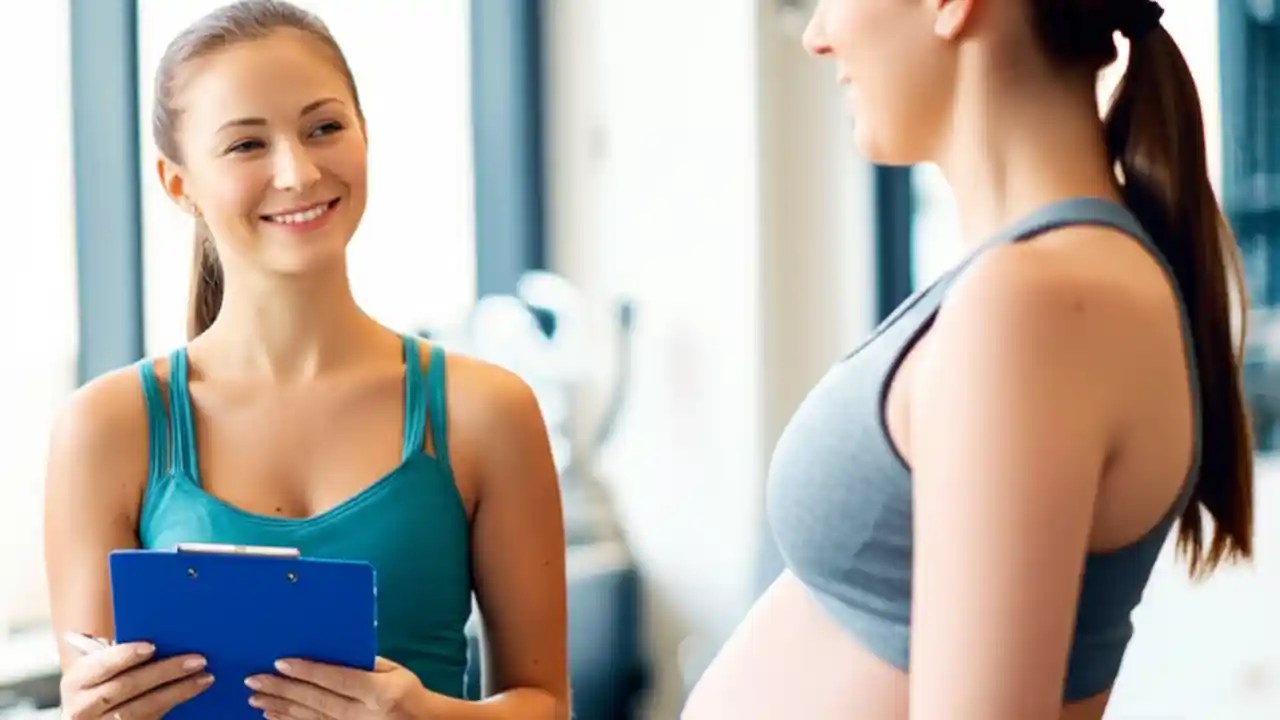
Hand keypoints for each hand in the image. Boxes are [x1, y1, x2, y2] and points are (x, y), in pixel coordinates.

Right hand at [59, 641, 212, 718]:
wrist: (91, 717)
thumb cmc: (103, 683)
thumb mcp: (100, 671)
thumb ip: (121, 655)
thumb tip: (164, 635)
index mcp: (77, 680)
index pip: (100, 666)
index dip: (124, 656)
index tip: (152, 646)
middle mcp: (83, 707)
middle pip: (125, 687)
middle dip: (163, 672)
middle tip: (198, 660)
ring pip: (140, 710)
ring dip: (176, 692)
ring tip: (205, 678)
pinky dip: (171, 706)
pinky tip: (191, 693)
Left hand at [245, 657, 431, 718]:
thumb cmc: (407, 692)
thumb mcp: (395, 671)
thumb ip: (365, 663)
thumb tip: (331, 652)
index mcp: (376, 692)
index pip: (335, 679)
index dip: (307, 670)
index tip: (281, 662)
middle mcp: (360, 714)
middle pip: (315, 699)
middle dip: (282, 689)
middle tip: (254, 679)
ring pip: (308, 717)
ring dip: (279, 706)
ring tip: (255, 697)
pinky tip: (272, 714)